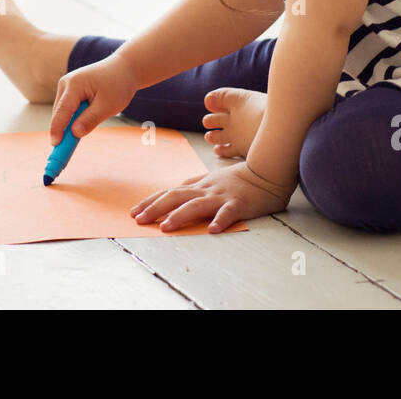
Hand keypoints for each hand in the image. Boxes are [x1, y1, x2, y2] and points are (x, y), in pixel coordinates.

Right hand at [48, 52, 141, 144]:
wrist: (124, 68)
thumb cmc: (118, 85)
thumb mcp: (108, 106)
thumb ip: (90, 120)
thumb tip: (74, 133)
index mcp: (75, 84)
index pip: (62, 110)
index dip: (57, 129)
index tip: (55, 144)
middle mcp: (66, 83)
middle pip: (60, 113)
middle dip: (63, 131)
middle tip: (65, 152)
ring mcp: (66, 86)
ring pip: (63, 112)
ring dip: (70, 124)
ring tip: (84, 130)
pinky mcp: (70, 90)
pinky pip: (68, 109)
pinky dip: (73, 119)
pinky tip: (85, 121)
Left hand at [129, 161, 295, 233]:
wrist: (267, 170)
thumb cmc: (241, 177)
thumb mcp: (213, 177)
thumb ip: (195, 183)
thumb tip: (176, 188)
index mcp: (200, 185)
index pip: (170, 192)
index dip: (151, 201)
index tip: (134, 211)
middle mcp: (206, 190)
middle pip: (176, 197)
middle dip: (155, 208)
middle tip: (138, 220)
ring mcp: (222, 196)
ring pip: (197, 205)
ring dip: (180, 215)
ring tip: (165, 227)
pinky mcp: (239, 204)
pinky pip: (228, 213)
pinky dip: (220, 220)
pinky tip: (211, 230)